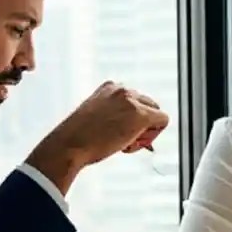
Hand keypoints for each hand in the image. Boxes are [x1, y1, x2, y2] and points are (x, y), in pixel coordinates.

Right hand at [31, 81, 168, 169]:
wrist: (69, 145)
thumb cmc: (78, 138)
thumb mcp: (96, 117)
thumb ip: (115, 115)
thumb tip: (137, 128)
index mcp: (110, 87)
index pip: (136, 101)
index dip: (131, 121)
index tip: (117, 132)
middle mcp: (122, 89)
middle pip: (149, 106)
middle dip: (141, 126)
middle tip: (123, 141)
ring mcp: (132, 100)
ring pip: (157, 114)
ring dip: (145, 132)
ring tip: (123, 143)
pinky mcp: (141, 114)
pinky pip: (163, 122)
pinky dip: (151, 136)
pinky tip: (129, 144)